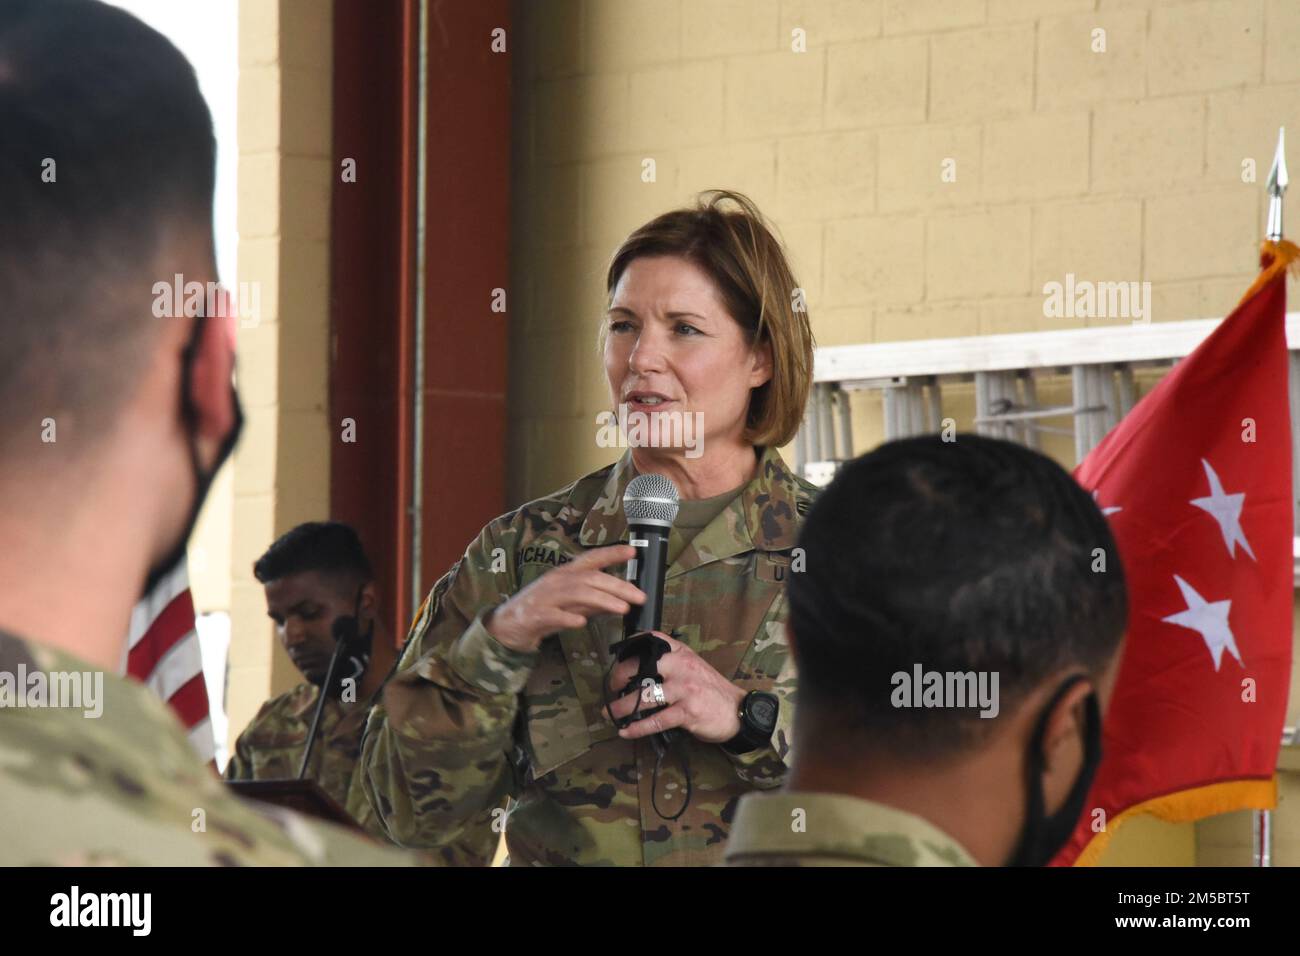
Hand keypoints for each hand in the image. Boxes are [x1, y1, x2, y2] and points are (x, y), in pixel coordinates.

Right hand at [484, 545, 643, 653]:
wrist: (506, 626)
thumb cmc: (542, 610)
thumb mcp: (570, 602)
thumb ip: (593, 599)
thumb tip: (621, 599)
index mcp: (565, 574)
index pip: (591, 559)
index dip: (611, 553)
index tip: (632, 552)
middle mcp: (556, 581)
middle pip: (590, 578)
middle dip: (618, 586)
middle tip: (639, 596)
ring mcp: (545, 597)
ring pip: (577, 593)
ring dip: (602, 600)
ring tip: (622, 608)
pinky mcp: (535, 616)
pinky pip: (554, 615)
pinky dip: (569, 617)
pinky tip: (582, 621)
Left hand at [606, 632, 746, 743]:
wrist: (739, 711)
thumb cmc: (712, 690)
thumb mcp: (694, 666)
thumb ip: (672, 663)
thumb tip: (640, 669)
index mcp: (682, 653)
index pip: (654, 639)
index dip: (631, 645)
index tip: (617, 656)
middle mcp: (682, 667)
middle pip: (642, 666)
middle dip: (620, 677)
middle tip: (611, 687)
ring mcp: (684, 689)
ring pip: (643, 696)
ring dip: (621, 707)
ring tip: (610, 713)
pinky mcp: (687, 712)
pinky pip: (655, 720)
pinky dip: (637, 728)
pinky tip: (626, 731)